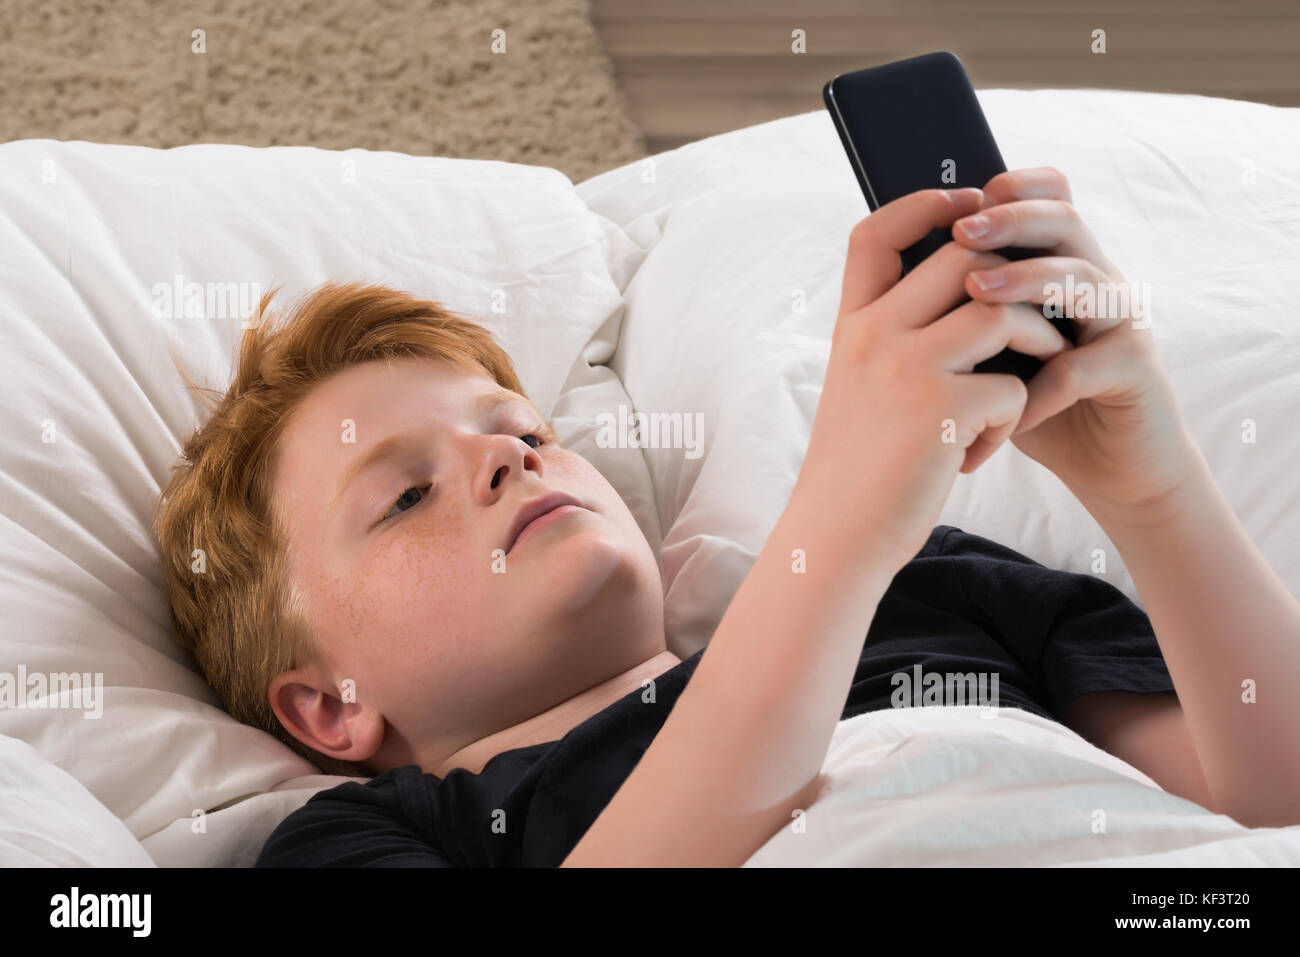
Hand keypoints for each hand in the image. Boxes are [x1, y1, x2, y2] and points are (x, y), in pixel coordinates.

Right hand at [795, 187, 1066, 565]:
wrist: (839, 533)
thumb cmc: (857, 462)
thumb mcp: (858, 385)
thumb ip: (892, 335)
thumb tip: (964, 288)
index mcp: (851, 325)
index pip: (874, 233)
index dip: (923, 205)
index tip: (966, 203)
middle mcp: (873, 335)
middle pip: (961, 256)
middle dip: (1012, 277)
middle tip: (1033, 310)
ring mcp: (907, 369)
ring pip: (1001, 311)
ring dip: (1033, 342)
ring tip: (1028, 377)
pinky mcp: (943, 411)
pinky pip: (1012, 383)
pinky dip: (1014, 414)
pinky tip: (982, 448)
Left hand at [949, 167, 1200, 521]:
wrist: (1106, 465)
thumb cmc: (1038, 402)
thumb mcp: (992, 350)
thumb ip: (963, 314)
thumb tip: (894, 281)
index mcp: (1058, 265)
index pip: (1047, 196)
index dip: (1010, 186)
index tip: (955, 199)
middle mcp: (1094, 281)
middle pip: (1064, 221)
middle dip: (1011, 220)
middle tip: (961, 232)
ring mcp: (1119, 322)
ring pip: (1082, 281)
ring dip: (1027, 283)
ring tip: (977, 295)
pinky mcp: (1134, 370)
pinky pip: (1085, 366)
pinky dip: (1041, 387)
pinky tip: (1006, 408)